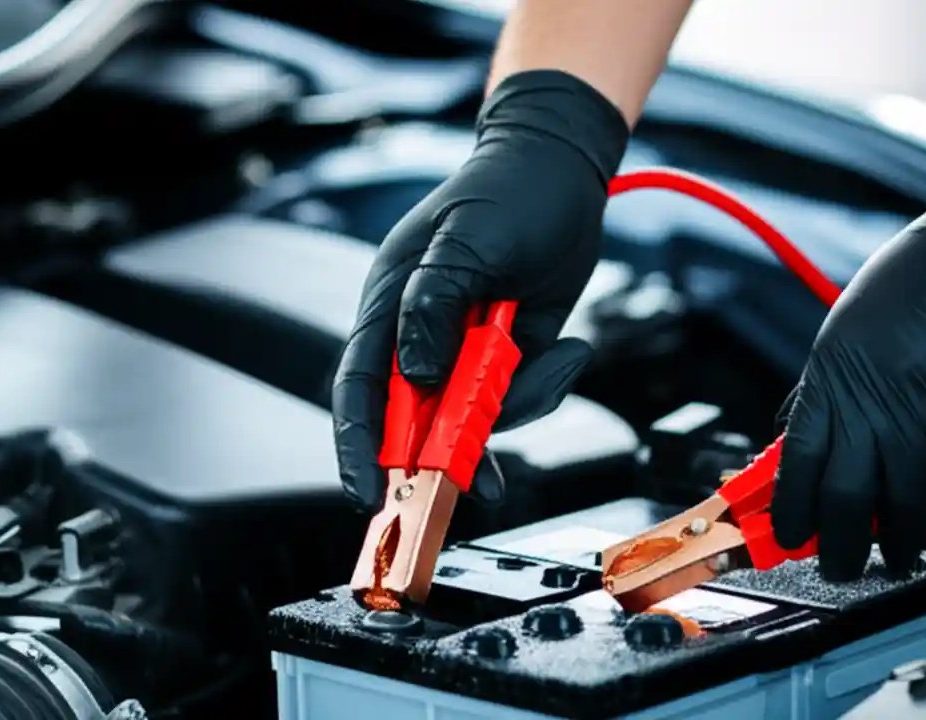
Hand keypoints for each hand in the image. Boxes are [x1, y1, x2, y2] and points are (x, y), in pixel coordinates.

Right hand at [332, 70, 629, 509]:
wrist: (567, 171)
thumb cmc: (508, 191)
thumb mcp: (468, 242)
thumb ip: (432, 305)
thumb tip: (415, 375)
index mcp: (389, 303)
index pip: (359, 385)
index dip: (358, 444)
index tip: (367, 493)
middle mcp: (418, 334)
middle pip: (415, 416)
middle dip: (448, 448)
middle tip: (481, 478)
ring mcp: (463, 349)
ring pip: (472, 416)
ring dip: (515, 404)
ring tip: (558, 350)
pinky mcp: (504, 356)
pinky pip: (513, 400)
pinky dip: (542, 389)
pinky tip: (567, 351)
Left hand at [774, 136, 925, 579]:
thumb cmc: (923, 277)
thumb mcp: (850, 328)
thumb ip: (827, 388)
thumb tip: (798, 439)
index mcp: (835, 374)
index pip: (797, 463)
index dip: (788, 510)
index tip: (785, 534)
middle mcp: (878, 402)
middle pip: (848, 499)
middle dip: (839, 546)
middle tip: (839, 566)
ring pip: (908, 503)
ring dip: (899, 537)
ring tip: (893, 550)